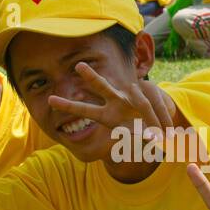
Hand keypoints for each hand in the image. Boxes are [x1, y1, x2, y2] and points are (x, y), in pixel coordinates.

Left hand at [47, 62, 178, 141]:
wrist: (159, 130)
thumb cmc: (138, 139)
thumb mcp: (131, 144)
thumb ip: (134, 141)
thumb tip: (149, 137)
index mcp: (107, 117)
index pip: (85, 110)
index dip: (68, 106)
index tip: (50, 100)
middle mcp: (116, 102)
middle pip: (102, 86)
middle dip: (91, 76)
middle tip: (78, 65)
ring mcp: (130, 97)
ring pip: (133, 90)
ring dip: (137, 103)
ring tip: (146, 123)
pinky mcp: (146, 93)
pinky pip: (149, 103)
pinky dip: (154, 115)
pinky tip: (159, 124)